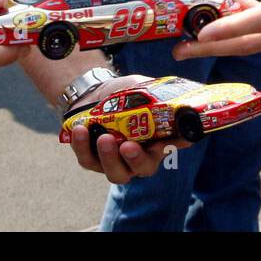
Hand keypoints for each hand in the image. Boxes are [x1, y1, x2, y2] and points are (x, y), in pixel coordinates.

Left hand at [64, 73, 192, 183]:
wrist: (96, 92)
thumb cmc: (125, 93)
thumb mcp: (141, 88)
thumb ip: (156, 94)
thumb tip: (179, 97)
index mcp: (157, 140)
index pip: (172, 145)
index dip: (174, 145)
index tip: (170, 140)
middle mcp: (139, 156)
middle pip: (143, 168)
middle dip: (136, 159)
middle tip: (128, 146)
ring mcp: (116, 161)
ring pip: (116, 173)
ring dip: (109, 157)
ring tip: (104, 138)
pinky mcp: (92, 159)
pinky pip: (88, 160)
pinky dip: (83, 147)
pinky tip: (81, 130)